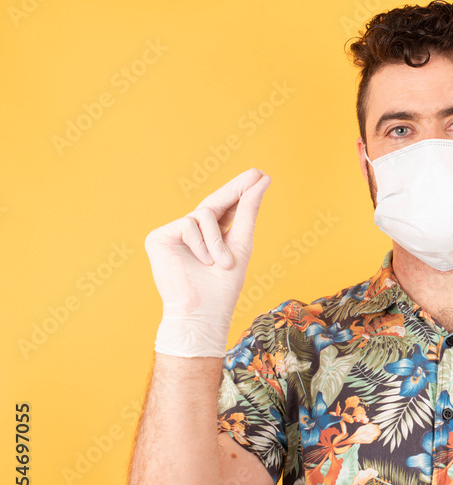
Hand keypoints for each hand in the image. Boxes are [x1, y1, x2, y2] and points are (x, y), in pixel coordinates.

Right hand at [146, 168, 271, 356]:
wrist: (202, 311)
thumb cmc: (224, 286)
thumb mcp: (242, 244)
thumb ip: (248, 212)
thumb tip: (261, 180)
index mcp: (213, 236)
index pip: (228, 208)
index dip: (242, 191)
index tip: (261, 175)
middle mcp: (193, 232)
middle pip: (215, 202)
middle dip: (236, 188)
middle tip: (256, 174)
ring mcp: (175, 234)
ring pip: (203, 213)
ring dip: (218, 240)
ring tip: (222, 263)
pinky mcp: (159, 237)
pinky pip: (188, 224)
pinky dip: (202, 243)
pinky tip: (202, 262)